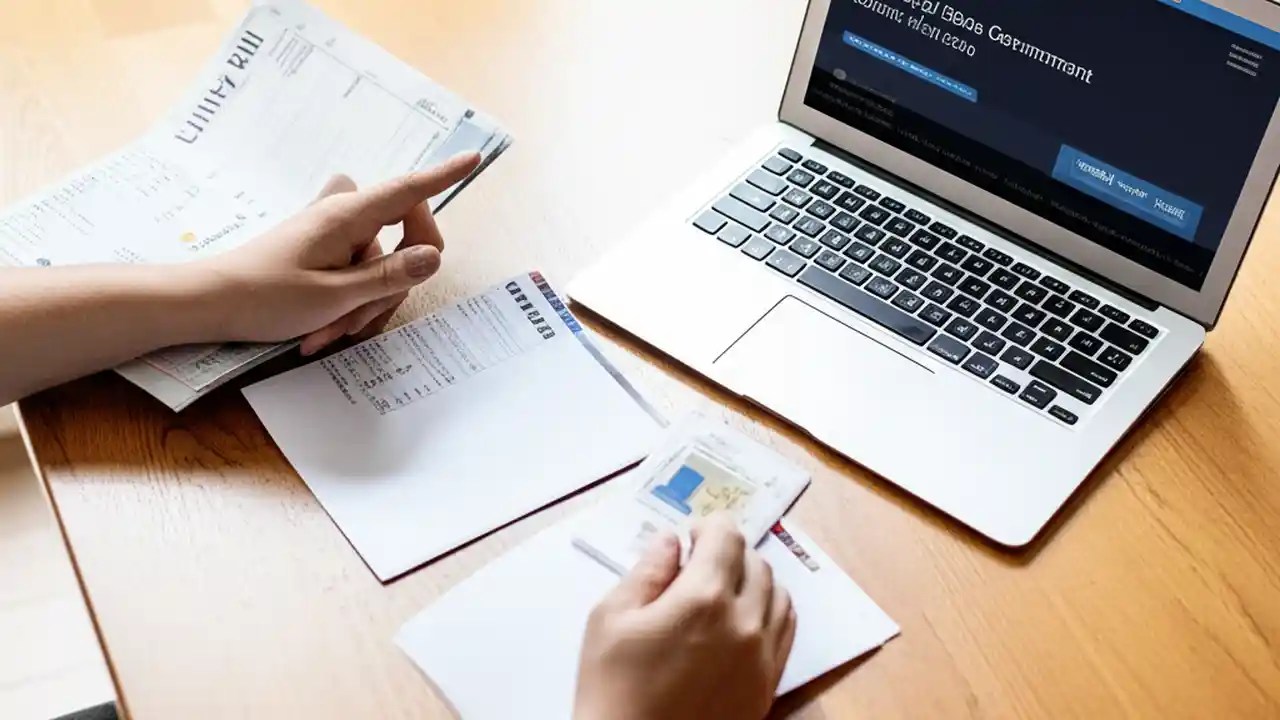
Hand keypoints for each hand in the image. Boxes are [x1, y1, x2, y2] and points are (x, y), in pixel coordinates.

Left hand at [199, 152, 480, 354]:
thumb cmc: (265, 297)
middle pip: (402, 240)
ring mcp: (334, 233)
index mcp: (348, 216)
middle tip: (364, 319)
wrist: (209, 303)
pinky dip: (349, 303)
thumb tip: (434, 256)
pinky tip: (324, 329)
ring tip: (328, 332)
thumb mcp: (335, 296)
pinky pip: (359, 275)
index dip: (444, 175)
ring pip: (380, 267)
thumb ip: (389, 276)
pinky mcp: (324, 252)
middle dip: (392, 284)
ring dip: (364, 304)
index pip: (408, 191)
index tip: (473, 159)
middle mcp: (344, 216)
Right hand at [574, 515, 796, 719]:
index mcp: (702, 599)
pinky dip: (770, 611)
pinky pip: (786, 629)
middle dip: (729, 552)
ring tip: (723, 592)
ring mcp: (763, 655)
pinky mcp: (769, 683)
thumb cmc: (613, 689)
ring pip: (778, 593)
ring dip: (753, 580)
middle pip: (755, 561)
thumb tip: (670, 541)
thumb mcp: (610, 620)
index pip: (726, 536)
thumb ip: (646, 571)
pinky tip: (742, 620)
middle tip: (700, 564)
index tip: (690, 536)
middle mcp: (744, 622)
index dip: (708, 526)